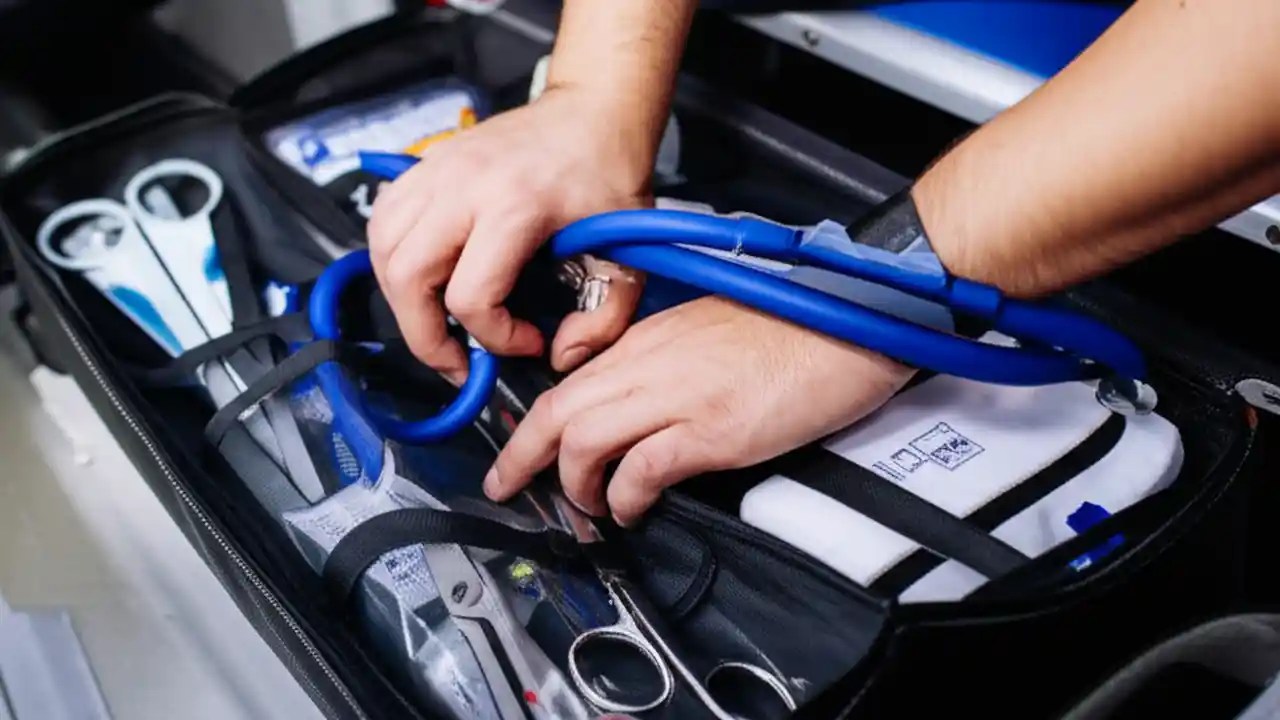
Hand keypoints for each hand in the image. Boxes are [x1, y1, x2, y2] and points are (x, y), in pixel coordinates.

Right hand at [367, 85, 651, 382]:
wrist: (593, 111)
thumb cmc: (609, 176)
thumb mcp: (627, 252)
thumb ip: (605, 317)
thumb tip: (561, 357)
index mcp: (514, 205)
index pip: (471, 296)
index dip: (496, 338)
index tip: (529, 342)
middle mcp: (463, 184)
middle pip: (408, 276)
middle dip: (427, 336)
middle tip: (458, 362)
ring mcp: (437, 168)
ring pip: (383, 248)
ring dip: (402, 299)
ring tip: (437, 324)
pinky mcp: (426, 163)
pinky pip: (383, 219)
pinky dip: (392, 258)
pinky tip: (424, 278)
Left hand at [484, 296, 916, 526]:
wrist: (848, 320)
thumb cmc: (793, 324)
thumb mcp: (710, 332)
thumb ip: (669, 363)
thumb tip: (644, 408)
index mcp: (649, 339)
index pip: (569, 381)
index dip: (532, 423)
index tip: (518, 451)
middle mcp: (651, 364)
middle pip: (558, 411)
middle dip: (521, 456)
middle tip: (507, 489)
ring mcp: (678, 395)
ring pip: (585, 440)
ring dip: (574, 484)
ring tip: (586, 508)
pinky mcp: (712, 428)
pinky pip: (643, 468)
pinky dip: (625, 496)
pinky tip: (632, 509)